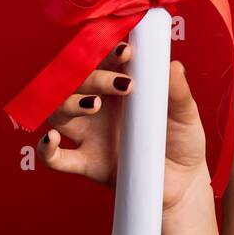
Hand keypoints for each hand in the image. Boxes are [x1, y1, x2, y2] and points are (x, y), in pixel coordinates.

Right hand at [37, 41, 209, 212]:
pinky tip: (52, 139)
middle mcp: (99, 109)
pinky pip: (56, 159)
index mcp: (120, 91)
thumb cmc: (182, 142)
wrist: (184, 182)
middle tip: (124, 84)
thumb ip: (178, 92)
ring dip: (69, 104)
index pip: (104, 64)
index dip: (108, 54)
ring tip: (95, 104)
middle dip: (94, 79)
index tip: (126, 51)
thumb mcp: (186, 115)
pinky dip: (47, 149)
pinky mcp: (88, 165)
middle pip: (76, 84)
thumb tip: (173, 65)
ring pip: (59, 114)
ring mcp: (90, 137)